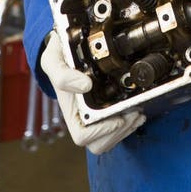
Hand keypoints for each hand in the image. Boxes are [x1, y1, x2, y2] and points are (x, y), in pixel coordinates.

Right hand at [40, 30, 144, 153]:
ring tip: (137, 112)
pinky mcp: (105, 111)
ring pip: (110, 140)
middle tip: (134, 113)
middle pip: (99, 144)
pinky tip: (136, 110)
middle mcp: (81, 118)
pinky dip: (129, 123)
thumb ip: (62, 74)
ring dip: (127, 128)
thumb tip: (85, 86)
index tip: (117, 116)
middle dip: (120, 131)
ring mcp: (93, 116)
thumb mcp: (53, 60)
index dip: (103, 131)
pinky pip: (116, 130)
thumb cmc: (58, 56)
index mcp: (69, 111)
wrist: (66, 47)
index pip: (83, 137)